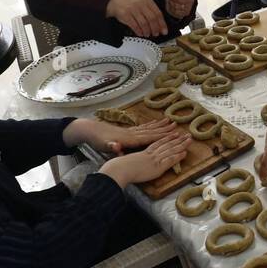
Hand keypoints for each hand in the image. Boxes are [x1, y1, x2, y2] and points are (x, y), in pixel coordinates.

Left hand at [65, 118, 179, 153]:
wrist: (89, 130)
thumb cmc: (98, 141)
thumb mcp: (104, 146)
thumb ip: (112, 147)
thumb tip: (117, 147)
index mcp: (130, 139)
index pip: (150, 137)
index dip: (162, 135)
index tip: (174, 133)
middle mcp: (132, 133)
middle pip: (152, 130)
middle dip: (165, 128)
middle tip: (177, 125)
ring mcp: (130, 131)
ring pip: (148, 128)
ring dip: (160, 125)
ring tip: (169, 120)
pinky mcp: (127, 131)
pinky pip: (142, 127)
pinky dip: (150, 125)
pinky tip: (154, 123)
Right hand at [100, 131, 191, 186]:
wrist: (119, 169)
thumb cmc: (119, 167)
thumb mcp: (126, 160)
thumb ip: (130, 159)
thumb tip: (127, 156)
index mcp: (144, 152)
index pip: (158, 142)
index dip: (167, 137)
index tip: (174, 133)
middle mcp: (151, 153)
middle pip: (167, 144)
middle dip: (178, 138)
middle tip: (187, 134)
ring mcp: (155, 159)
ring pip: (171, 150)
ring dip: (181, 144)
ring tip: (189, 140)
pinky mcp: (157, 167)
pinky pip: (170, 160)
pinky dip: (178, 156)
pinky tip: (185, 153)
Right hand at [106, 0, 167, 36]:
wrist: (115, 2)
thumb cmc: (131, 5)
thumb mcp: (143, 5)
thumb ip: (152, 13)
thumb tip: (161, 27)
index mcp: (147, 0)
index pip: (158, 13)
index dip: (162, 24)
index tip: (164, 31)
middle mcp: (140, 3)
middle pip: (152, 19)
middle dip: (155, 28)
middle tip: (156, 34)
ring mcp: (132, 9)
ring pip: (144, 23)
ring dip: (147, 31)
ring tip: (147, 34)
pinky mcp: (125, 14)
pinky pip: (135, 25)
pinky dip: (139, 31)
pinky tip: (140, 33)